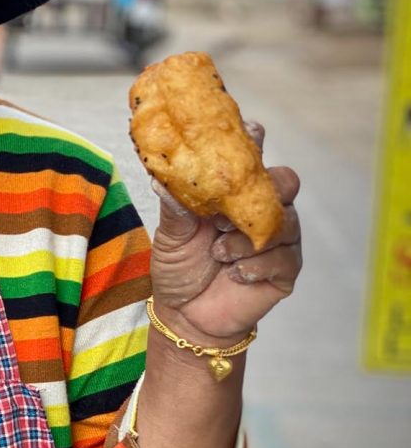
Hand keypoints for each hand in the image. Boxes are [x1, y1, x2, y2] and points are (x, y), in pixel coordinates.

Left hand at [148, 121, 301, 342]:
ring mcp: (279, 238)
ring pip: (285, 221)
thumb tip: (162, 180)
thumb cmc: (180, 269)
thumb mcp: (170, 236)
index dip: (254, 141)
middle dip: (260, 194)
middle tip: (224, 217)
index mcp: (235, 193)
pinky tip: (235, 273)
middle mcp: (262, 209)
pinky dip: (255, 265)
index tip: (250, 132)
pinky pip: (285, 257)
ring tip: (219, 253)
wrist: (186, 315)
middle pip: (285, 181)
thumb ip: (174, 208)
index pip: (252, 158)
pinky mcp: (285, 269)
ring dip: (247, 239)